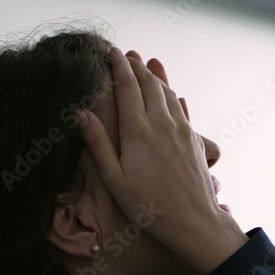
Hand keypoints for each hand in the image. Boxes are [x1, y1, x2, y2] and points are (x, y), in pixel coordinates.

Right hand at [77, 48, 246, 273]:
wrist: (194, 222)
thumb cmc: (148, 206)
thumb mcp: (114, 179)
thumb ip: (97, 143)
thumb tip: (81, 113)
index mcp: (137, 131)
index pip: (127, 87)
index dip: (119, 66)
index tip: (112, 52)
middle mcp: (162, 123)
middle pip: (149, 83)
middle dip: (137, 66)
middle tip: (127, 54)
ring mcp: (181, 130)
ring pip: (168, 93)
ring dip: (156, 76)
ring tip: (148, 63)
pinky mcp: (193, 140)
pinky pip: (182, 110)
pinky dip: (174, 96)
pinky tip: (174, 95)